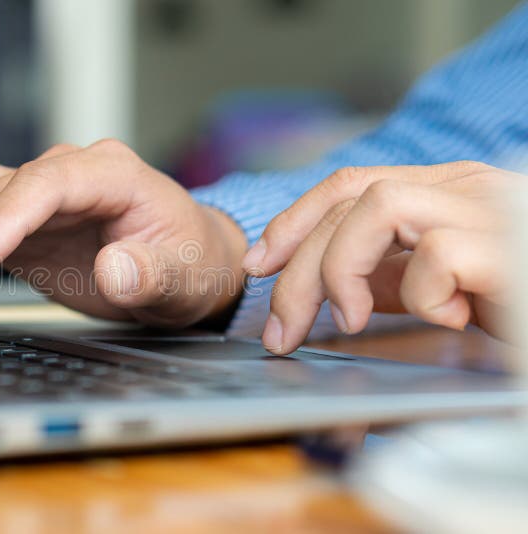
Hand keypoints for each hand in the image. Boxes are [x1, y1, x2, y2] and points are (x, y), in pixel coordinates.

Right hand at [0, 139, 246, 338]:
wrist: (185, 265)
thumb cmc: (190, 260)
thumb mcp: (186, 275)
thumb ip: (154, 273)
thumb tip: (115, 269)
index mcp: (112, 175)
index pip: (45, 180)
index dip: (3, 217)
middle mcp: (65, 174)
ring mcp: (36, 196)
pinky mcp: (18, 223)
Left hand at [242, 161, 514, 352]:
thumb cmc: (512, 307)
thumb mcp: (435, 289)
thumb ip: (384, 276)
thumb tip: (320, 287)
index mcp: (443, 191)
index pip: (349, 184)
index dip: (293, 221)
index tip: (256, 264)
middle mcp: (465, 187)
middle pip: (349, 197)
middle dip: (297, 267)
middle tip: (279, 332)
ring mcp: (491, 212)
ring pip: (377, 207)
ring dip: (340, 270)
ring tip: (345, 322)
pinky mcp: (511, 250)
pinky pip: (436, 257)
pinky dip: (422, 295)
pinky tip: (446, 319)